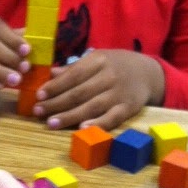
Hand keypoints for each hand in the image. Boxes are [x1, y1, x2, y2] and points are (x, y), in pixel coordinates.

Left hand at [32, 49, 164, 130]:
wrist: (149, 73)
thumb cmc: (116, 66)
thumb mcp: (97, 60)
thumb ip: (75, 69)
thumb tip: (50, 74)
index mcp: (99, 60)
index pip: (73, 75)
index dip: (54, 86)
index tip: (38, 95)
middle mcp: (108, 76)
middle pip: (78, 92)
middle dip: (56, 103)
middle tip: (38, 111)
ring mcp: (118, 93)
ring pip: (90, 106)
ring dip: (69, 116)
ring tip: (51, 123)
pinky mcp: (128, 108)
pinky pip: (111, 118)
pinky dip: (97, 123)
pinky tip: (82, 128)